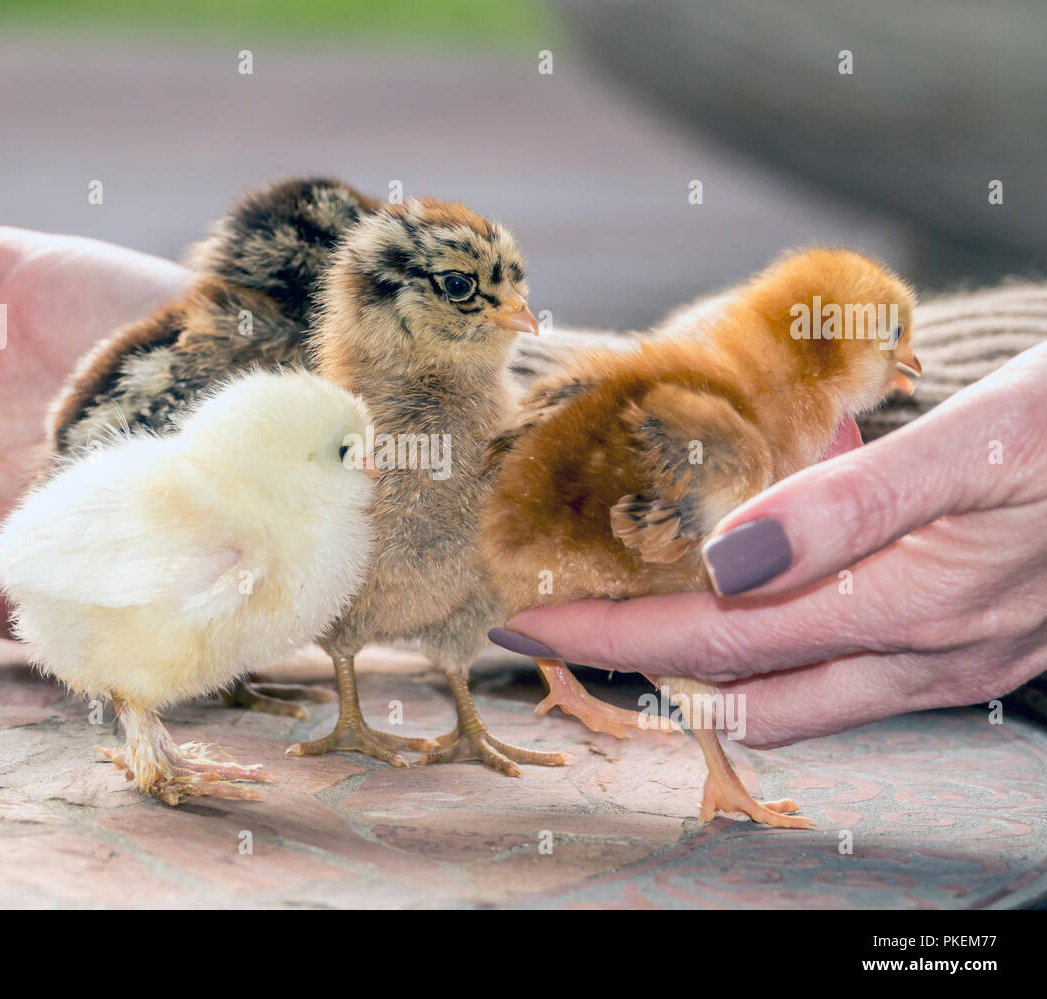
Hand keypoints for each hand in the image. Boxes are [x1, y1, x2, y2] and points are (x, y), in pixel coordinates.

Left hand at [505, 341, 1046, 746]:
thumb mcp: (983, 439)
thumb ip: (853, 501)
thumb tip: (725, 557)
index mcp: (905, 601)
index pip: (709, 635)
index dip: (607, 631)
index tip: (521, 616)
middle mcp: (920, 653)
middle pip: (734, 678)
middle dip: (631, 658)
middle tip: (551, 620)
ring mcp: (952, 662)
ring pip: (789, 694)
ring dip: (696, 668)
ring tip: (627, 620)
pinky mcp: (976, 649)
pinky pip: (845, 680)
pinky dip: (769, 657)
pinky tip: (746, 609)